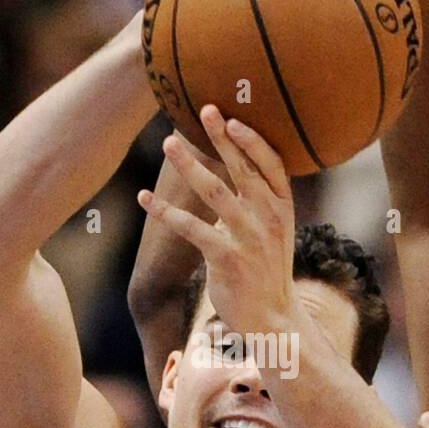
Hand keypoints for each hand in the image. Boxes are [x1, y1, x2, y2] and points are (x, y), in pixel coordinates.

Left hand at [137, 107, 296, 344]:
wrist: (273, 319)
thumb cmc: (268, 271)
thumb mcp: (275, 232)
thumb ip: (260, 202)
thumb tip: (235, 173)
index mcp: (283, 208)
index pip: (272, 164)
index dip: (253, 140)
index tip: (233, 118)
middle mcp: (268, 218)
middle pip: (242, 169)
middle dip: (221, 137)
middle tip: (203, 109)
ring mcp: (248, 238)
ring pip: (214, 191)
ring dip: (189, 165)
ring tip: (169, 143)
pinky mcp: (226, 258)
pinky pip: (191, 228)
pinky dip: (165, 211)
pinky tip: (145, 198)